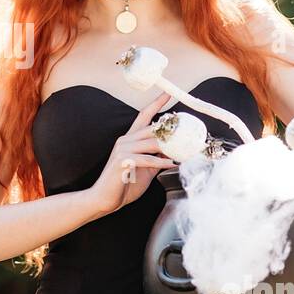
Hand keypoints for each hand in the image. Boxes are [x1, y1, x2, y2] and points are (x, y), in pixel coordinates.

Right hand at [87, 91, 177, 216]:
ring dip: (170, 147)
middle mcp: (125, 140)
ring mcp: (123, 150)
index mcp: (129, 139)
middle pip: (151, 127)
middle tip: (188, 130)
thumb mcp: (145, 169)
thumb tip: (173, 154)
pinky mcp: (123, 161)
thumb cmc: (124, 184)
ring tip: (185, 151)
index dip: (156, 104)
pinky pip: (147, 159)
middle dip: (170, 128)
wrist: (104, 199)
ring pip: (151, 142)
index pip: (143, 116)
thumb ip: (156, 158)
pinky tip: (172, 164)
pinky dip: (161, 162)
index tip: (169, 94)